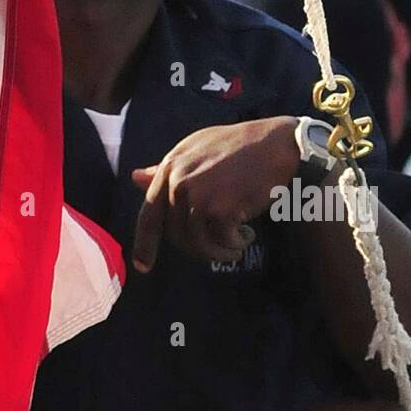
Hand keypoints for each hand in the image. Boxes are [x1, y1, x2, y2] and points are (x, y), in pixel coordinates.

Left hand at [130, 116, 299, 271]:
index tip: (142, 266)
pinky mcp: (219, 207)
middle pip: (175, 235)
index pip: (148, 213)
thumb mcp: (196, 151)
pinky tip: (247, 235)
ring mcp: (197, 194)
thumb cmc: (238, 147)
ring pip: (197, 243)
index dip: (145, 243)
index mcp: (170, 166)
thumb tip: (135, 177)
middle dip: (197, 248)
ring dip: (219, 251)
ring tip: (236, 244)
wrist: (276, 143)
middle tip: (220, 247)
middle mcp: (178, 180)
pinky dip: (235, 245)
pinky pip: (221, 242)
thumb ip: (168, 170)